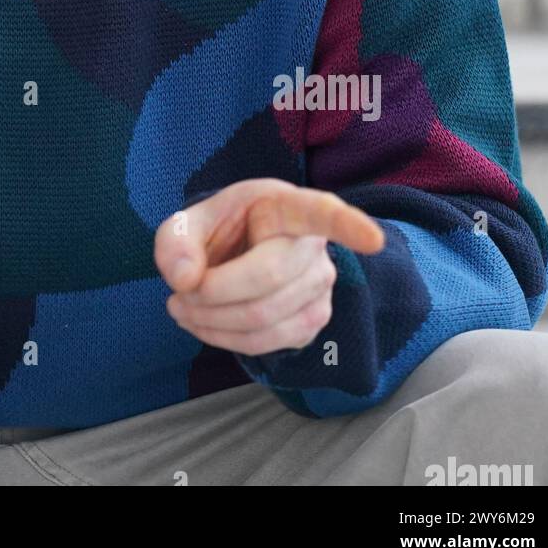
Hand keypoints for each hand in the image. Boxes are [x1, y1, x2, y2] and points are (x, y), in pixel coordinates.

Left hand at [153, 178, 384, 355]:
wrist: (232, 256)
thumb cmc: (218, 232)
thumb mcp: (187, 224)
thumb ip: (175, 242)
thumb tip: (186, 280)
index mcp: (287, 206)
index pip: (322, 212)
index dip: (348, 226)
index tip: (372, 238)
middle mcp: (314, 246)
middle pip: (269, 277)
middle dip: (213, 292)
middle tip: (178, 293)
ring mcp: (320, 287)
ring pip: (267, 317)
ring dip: (212, 321)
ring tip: (182, 307)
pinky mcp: (312, 321)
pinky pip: (269, 341)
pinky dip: (226, 338)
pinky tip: (207, 323)